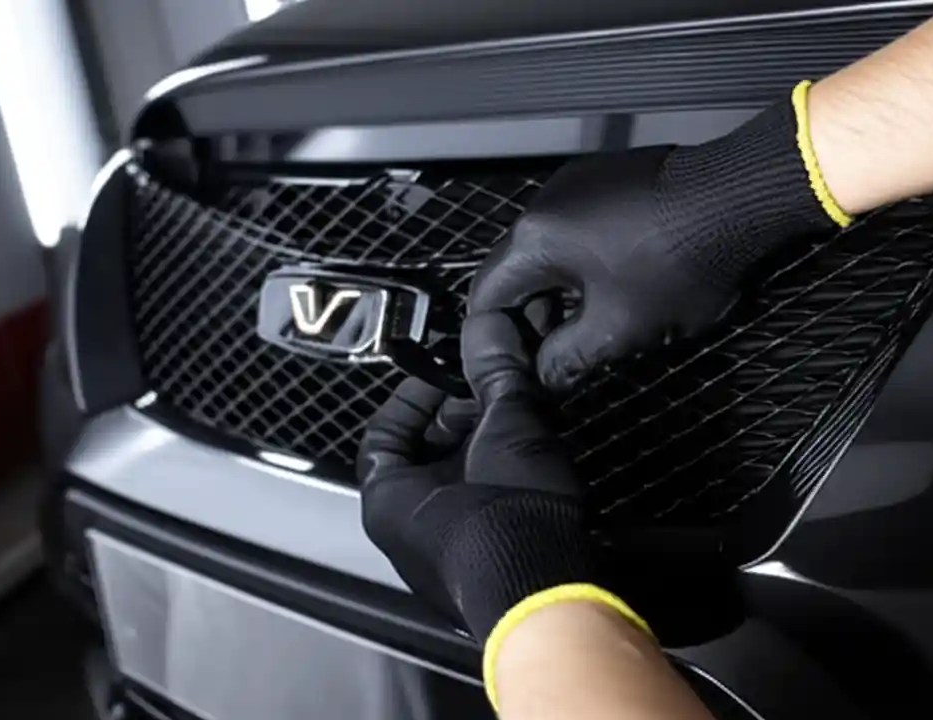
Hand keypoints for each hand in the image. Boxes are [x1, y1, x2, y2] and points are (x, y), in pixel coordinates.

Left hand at [360, 311, 743, 645]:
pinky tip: (536, 464)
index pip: (381, 435)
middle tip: (490, 394)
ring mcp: (448, 557)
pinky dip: (503, 482)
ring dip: (486, 450)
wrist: (551, 597)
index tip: (443, 374)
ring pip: (458, 485)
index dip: (411, 396)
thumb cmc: (510, 528)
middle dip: (459, 420)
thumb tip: (490, 330)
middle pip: (422, 458)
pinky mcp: (487, 567)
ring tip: (520, 423)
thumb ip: (497, 377)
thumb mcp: (506, 433)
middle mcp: (409, 535)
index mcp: (389, 502)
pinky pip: (485, 512)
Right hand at [470, 104, 838, 390]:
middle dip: (530, 316)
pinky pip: (578, 226)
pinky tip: (615, 285)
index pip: (486, 294)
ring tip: (586, 326)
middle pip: (515, 269)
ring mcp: (579, 182)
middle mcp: (546, 201)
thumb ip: (570, 359)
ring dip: (559, 290)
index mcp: (534, 238)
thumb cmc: (680, 261)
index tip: (513, 365)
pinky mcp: (610, 176)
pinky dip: (582, 260)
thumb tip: (546, 378)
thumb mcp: (620, 329)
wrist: (739, 198)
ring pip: (548, 248)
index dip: (495, 338)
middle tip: (551, 354)